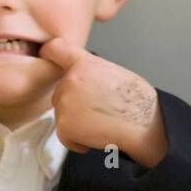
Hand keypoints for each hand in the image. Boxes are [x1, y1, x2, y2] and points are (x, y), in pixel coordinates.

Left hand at [41, 39, 168, 168]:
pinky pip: (64, 136)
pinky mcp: (64, 126)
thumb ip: (89, 70)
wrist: (143, 122)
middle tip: (96, 110)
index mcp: (84, 63)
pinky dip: (77, 141)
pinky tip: (95, 135)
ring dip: (76, 123)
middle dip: (73, 102)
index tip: (46, 58)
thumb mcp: (112, 72)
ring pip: (62, 114)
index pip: (55, 48)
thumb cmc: (137, 100)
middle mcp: (70, 80)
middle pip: (59, 91)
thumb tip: (80, 78)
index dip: (48, 54)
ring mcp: (65, 103)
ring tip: (100, 123)